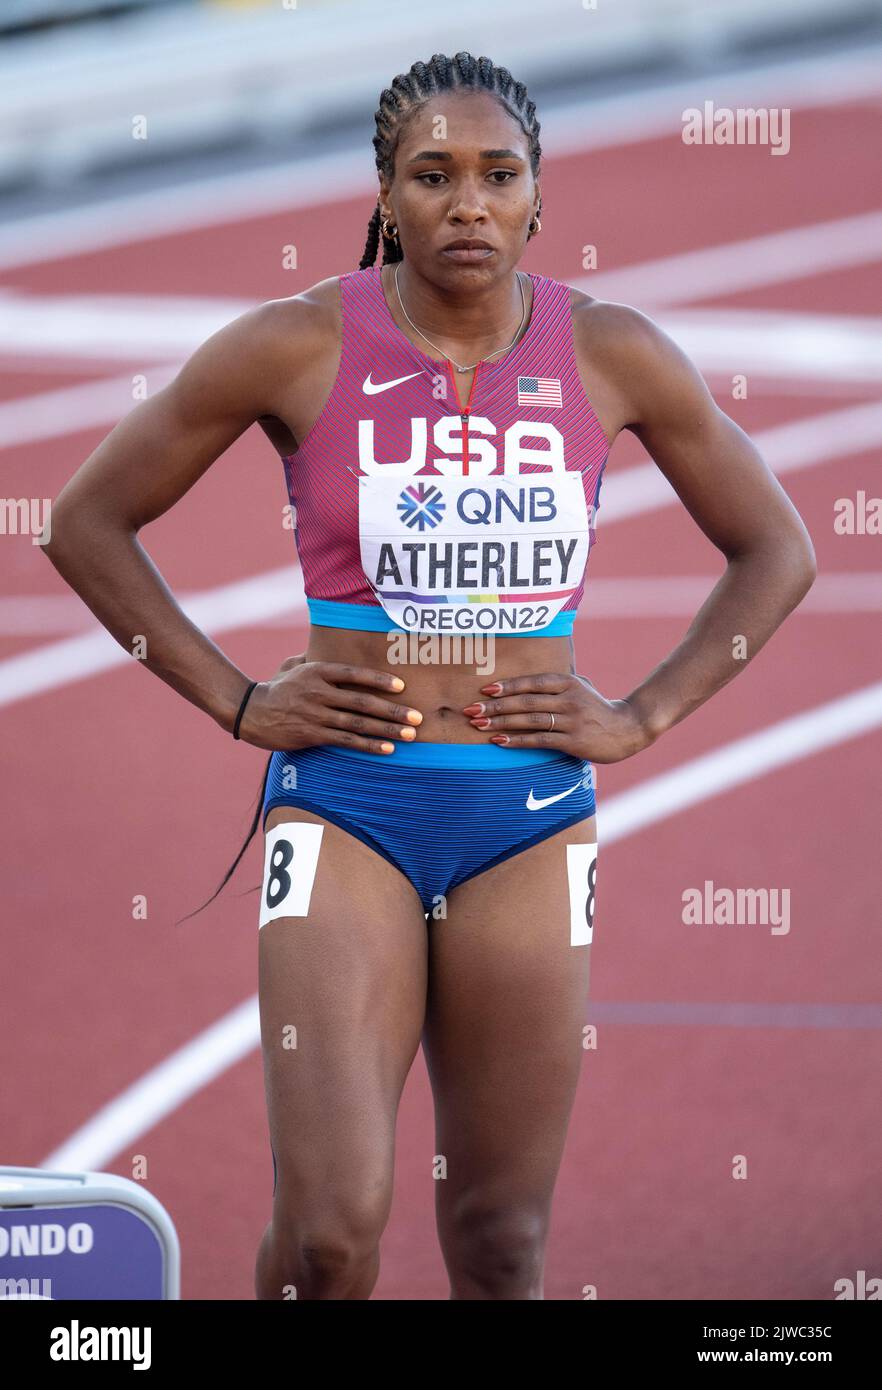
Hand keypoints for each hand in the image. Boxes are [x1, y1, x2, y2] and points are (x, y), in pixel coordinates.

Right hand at [237, 658, 422, 752]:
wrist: (251, 712)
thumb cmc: (279, 687)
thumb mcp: (295, 665)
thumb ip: (318, 656)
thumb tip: (337, 644)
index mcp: (317, 670)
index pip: (354, 673)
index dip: (379, 679)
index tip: (402, 686)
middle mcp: (319, 692)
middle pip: (362, 701)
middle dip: (393, 710)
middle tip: (417, 717)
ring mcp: (316, 714)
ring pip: (358, 723)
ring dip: (386, 729)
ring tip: (409, 734)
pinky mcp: (312, 735)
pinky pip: (345, 740)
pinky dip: (368, 744)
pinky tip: (387, 748)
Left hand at [462, 672, 652, 762]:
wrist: (627, 729)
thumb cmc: (597, 707)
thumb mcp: (580, 687)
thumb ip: (555, 683)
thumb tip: (523, 682)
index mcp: (568, 682)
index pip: (532, 682)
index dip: (508, 686)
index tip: (485, 690)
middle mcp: (569, 699)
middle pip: (526, 701)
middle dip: (495, 706)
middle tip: (471, 710)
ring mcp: (571, 720)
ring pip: (530, 720)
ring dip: (501, 722)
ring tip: (479, 725)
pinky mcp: (573, 741)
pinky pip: (539, 740)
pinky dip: (517, 740)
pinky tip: (499, 740)